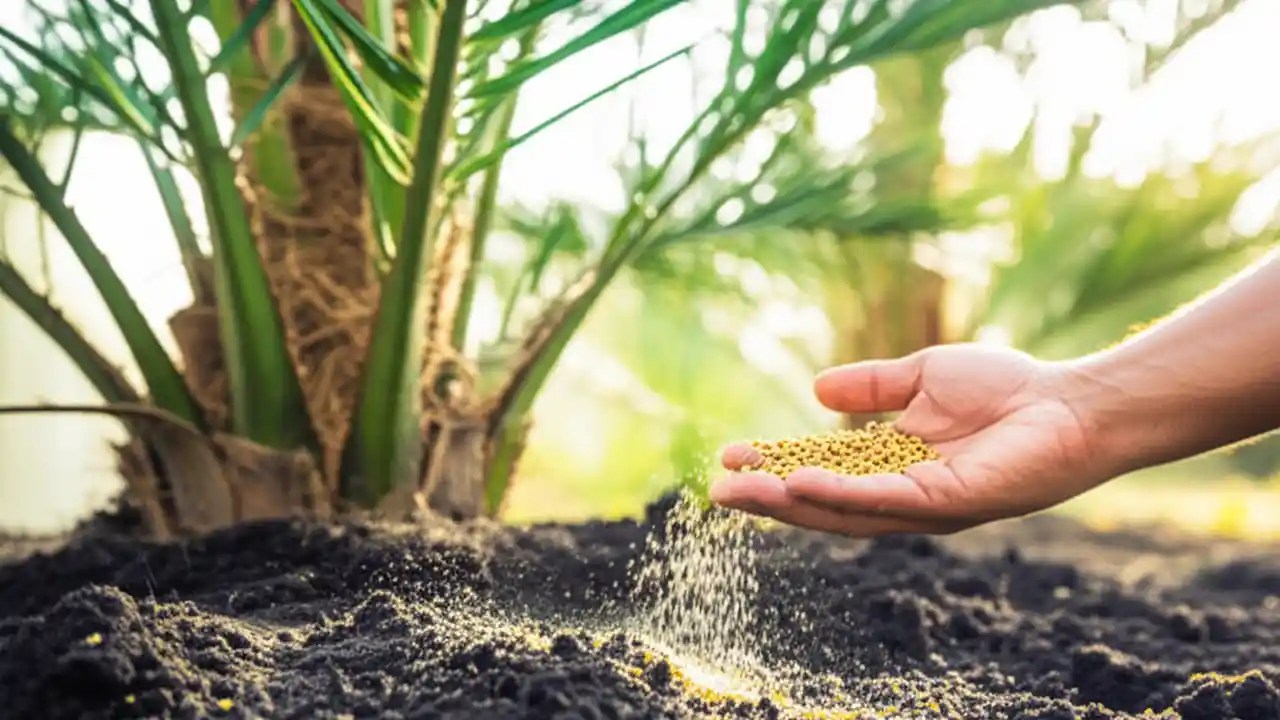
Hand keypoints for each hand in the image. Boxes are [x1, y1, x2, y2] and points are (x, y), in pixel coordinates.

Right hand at [710, 344, 1106, 536]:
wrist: (1070, 404)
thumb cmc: (1008, 389)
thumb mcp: (922, 376)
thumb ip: (873, 387)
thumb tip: (816, 393)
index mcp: (893, 464)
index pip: (822, 470)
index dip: (776, 464)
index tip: (732, 454)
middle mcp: (901, 493)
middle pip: (822, 502)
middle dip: (768, 497)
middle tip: (717, 490)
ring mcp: (922, 504)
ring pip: (842, 510)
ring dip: (788, 502)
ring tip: (740, 492)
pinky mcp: (946, 503)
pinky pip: (882, 500)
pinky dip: (838, 493)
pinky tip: (800, 482)